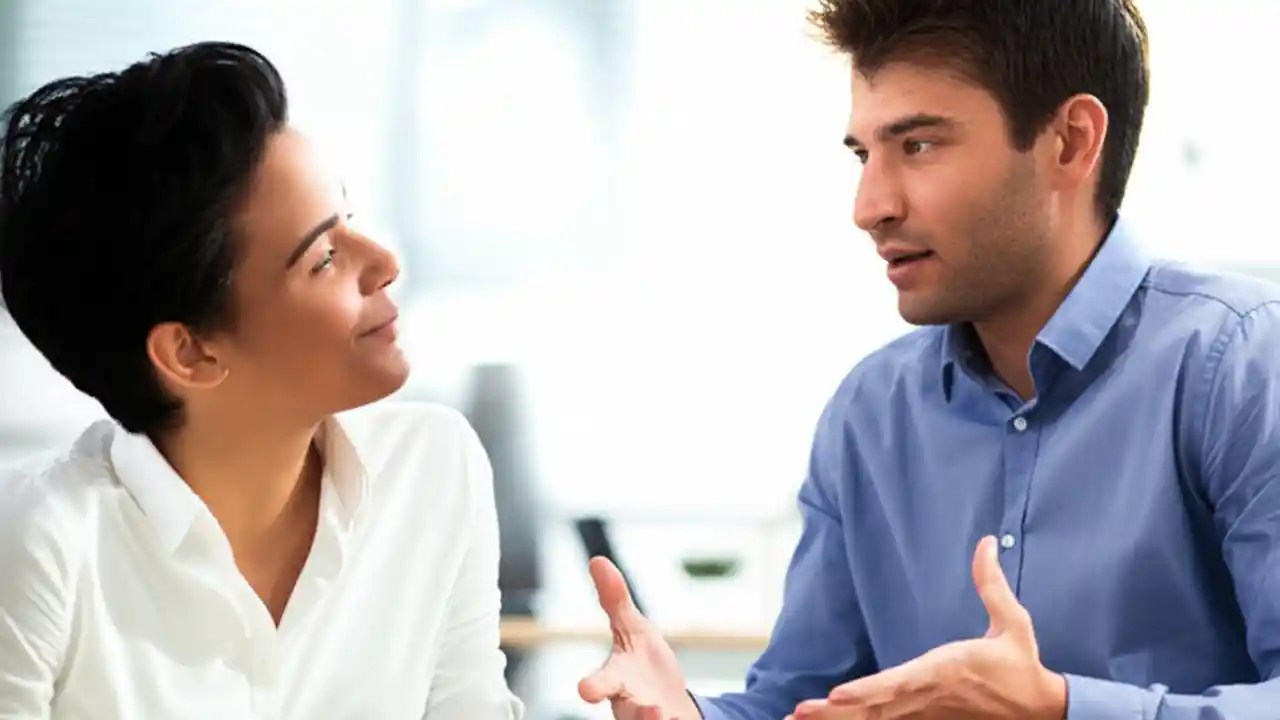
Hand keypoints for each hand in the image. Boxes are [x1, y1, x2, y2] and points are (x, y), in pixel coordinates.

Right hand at [578, 557, 701, 719]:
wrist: (671, 706)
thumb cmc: (645, 669)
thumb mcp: (634, 630)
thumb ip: (615, 601)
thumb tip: (597, 560)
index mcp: (618, 680)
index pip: (602, 683)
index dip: (594, 687)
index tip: (585, 689)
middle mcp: (631, 706)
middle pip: (628, 715)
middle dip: (634, 715)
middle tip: (629, 707)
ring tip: (661, 712)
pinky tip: (678, 717)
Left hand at [787, 536, 1066, 719]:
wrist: (1040, 710)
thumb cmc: (1021, 664)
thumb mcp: (1013, 622)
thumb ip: (992, 584)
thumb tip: (987, 541)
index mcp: (945, 670)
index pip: (900, 682)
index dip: (868, 690)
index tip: (838, 694)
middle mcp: (930, 696)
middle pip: (877, 707)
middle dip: (838, 712)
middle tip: (801, 713)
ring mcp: (927, 714)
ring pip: (878, 719)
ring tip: (800, 719)